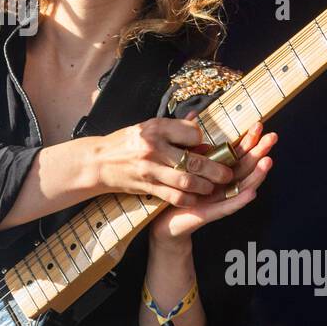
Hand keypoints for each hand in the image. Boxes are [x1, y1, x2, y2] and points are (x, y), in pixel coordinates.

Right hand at [94, 115, 238, 207]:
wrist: (99, 162)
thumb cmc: (126, 142)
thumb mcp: (147, 126)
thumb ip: (173, 128)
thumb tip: (198, 129)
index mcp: (156, 128)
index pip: (192, 133)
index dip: (202, 140)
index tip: (204, 144)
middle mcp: (154, 147)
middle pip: (193, 160)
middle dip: (215, 169)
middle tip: (227, 173)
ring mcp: (150, 168)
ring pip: (186, 180)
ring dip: (204, 186)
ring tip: (213, 187)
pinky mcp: (147, 186)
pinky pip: (173, 195)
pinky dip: (188, 198)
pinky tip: (196, 198)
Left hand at [149, 116, 275, 243]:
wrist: (163, 219)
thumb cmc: (174, 188)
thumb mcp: (183, 162)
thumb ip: (192, 142)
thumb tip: (193, 115)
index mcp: (218, 171)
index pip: (238, 153)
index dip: (249, 140)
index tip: (258, 125)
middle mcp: (223, 184)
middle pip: (246, 166)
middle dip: (260, 152)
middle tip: (272, 136)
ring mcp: (220, 199)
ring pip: (243, 186)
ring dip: (257, 174)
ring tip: (268, 161)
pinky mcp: (212, 213)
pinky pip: (229, 206)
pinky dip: (241, 199)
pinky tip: (252, 192)